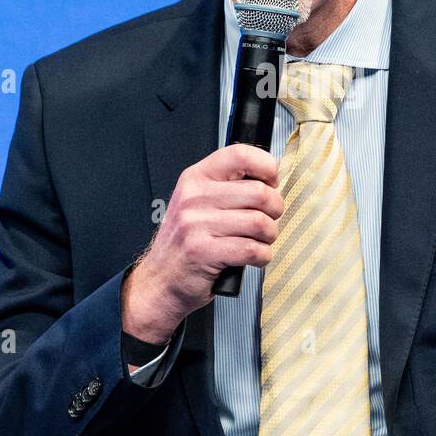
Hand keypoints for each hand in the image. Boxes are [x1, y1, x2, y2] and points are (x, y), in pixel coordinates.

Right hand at [121, 144, 283, 343]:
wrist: (160, 280)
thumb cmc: (187, 242)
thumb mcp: (198, 203)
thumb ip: (228, 186)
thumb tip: (270, 178)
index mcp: (196, 178)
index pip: (239, 155)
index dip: (266, 166)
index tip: (272, 181)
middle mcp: (194, 197)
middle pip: (259, 192)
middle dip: (275, 209)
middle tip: (269, 219)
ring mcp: (197, 225)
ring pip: (260, 222)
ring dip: (269, 235)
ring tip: (260, 240)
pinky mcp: (204, 252)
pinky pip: (252, 249)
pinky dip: (262, 256)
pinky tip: (254, 257)